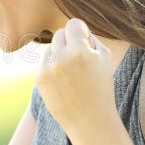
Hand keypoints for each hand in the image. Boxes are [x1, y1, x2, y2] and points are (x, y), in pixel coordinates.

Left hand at [34, 18, 118, 139]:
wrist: (89, 120)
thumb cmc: (101, 87)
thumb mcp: (105, 58)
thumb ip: (90, 38)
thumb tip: (75, 29)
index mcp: (80, 51)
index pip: (73, 23)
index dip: (80, 31)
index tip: (84, 41)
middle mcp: (61, 58)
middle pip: (59, 34)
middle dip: (69, 42)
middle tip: (79, 57)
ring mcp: (47, 69)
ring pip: (50, 48)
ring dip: (60, 55)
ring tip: (73, 74)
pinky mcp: (39, 79)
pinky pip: (45, 63)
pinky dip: (53, 69)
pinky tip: (64, 83)